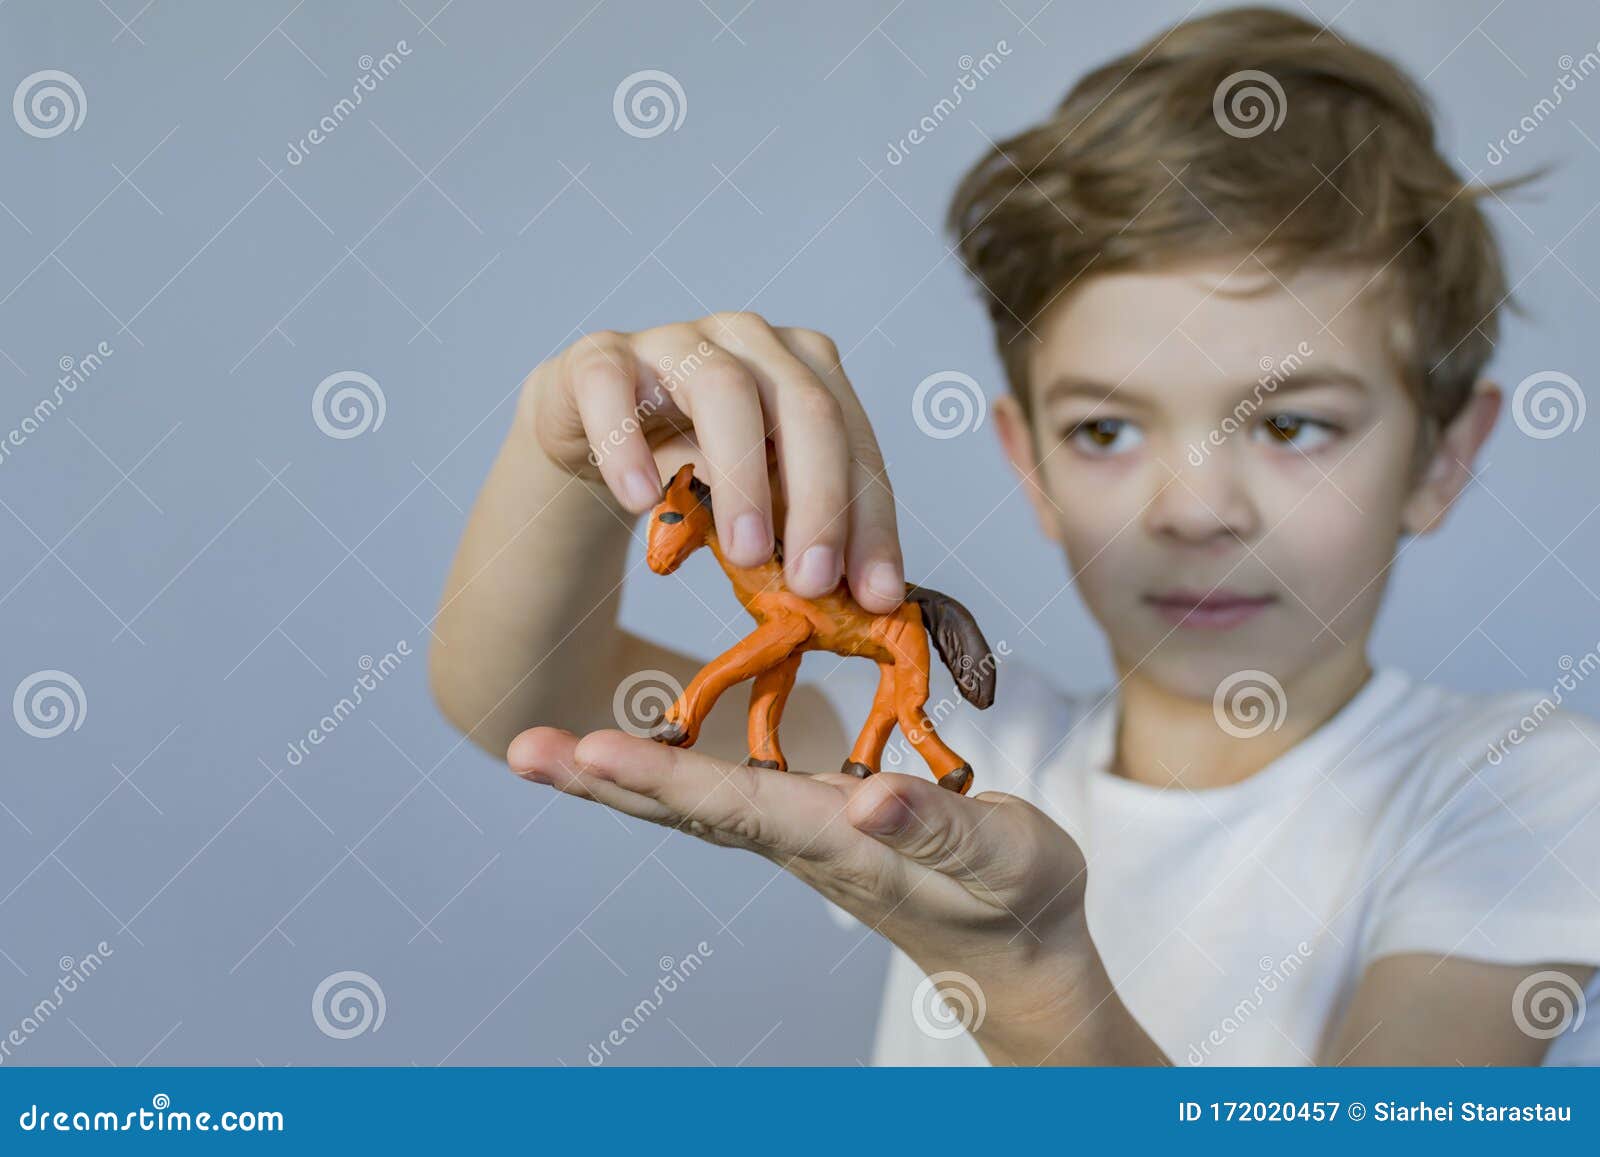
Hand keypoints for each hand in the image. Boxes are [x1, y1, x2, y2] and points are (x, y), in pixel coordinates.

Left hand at [507, 724, 1101, 1034]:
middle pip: (683, 809)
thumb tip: (869, 800)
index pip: (733, 804)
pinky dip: (667, 776)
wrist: (1019, 957)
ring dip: (619, 779)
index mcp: (838, 842)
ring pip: (692, 805)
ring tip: (550, 752)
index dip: (661, 777)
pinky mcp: (810, 831)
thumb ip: (937, 826)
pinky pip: (720, 799)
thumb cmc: (1020, 899)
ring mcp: (798, 839)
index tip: (588, 752)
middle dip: (602, 780)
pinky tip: (633, 762)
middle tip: (521, 750)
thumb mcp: (1004, 854)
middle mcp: (800, 841)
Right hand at [521, 313, 906, 611]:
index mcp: (807, 369)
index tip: (876, 595)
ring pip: (722, 389)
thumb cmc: (692, 460)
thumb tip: (859, 603)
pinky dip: (629, 445)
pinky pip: (614, 388)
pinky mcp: (601, 357)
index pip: (855, 445)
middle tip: (813, 582)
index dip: (871, 521)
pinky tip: (640, 500)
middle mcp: (751, 340)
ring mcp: (676, 341)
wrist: (593, 427)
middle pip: (805, 408)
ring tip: (746, 555)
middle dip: (820, 501)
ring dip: (742, 478)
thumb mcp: (756, 499)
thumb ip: (799, 535)